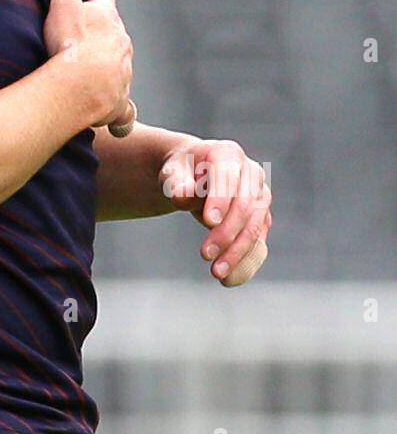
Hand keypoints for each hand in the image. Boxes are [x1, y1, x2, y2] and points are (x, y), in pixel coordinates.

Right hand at [43, 0, 132, 126]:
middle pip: (114, 27)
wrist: (80, 88)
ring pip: (119, 58)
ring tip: (88, 65)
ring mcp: (123, 69)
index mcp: (107, 16)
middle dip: (102, 26)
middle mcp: (121, 40)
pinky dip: (113, 95)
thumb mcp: (62, 4)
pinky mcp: (120, 96)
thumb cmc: (69, 44)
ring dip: (107, 58)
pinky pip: (119, 95)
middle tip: (83, 29)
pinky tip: (105, 103)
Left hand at [160, 138, 272, 283]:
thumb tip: (183, 195)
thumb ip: (175, 182)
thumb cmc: (181, 172)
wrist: (193, 176)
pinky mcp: (262, 217)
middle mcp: (251, 173)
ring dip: (238, 252)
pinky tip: (230, 278)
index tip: (208, 222)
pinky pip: (259, 241)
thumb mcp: (171, 172)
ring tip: (217, 273)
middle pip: (246, 205)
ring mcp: (260, 195)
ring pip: (256, 226)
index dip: (221, 199)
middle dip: (227, 232)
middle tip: (205, 255)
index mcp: (227, 154)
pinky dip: (246, 261)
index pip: (228, 177)